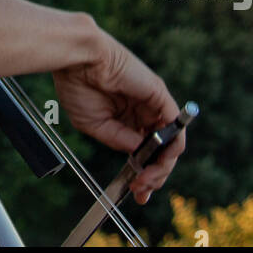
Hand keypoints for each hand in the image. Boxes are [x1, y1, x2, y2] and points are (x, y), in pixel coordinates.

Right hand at [52, 33, 184, 205]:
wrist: (78, 61)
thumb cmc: (79, 86)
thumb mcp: (95, 125)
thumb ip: (120, 140)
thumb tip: (140, 156)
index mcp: (126, 119)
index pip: (145, 151)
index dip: (144, 174)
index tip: (137, 192)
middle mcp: (143, 113)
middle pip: (161, 151)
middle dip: (154, 176)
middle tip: (142, 190)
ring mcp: (153, 105)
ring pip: (171, 143)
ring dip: (162, 167)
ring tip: (147, 179)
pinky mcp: (159, 95)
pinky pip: (175, 126)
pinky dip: (171, 146)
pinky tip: (157, 161)